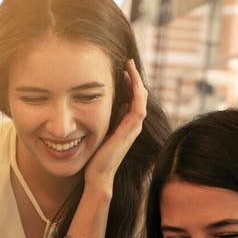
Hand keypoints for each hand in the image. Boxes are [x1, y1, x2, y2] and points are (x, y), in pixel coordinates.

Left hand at [84, 59, 147, 191]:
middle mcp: (133, 125)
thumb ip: (107, 119)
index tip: (121, 69)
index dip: (129, 83)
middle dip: (134, 78)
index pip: (132, 98)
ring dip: (136, 81)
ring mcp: (134, 128)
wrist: (98, 175)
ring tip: (129, 66)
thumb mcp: (100, 131)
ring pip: (141, 98)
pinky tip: (131, 80)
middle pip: (139, 96)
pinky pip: (139, 106)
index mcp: (126, 124)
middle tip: (127, 62)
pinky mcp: (131, 130)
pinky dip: (137, 92)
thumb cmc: (96, 157)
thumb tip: (110, 104)